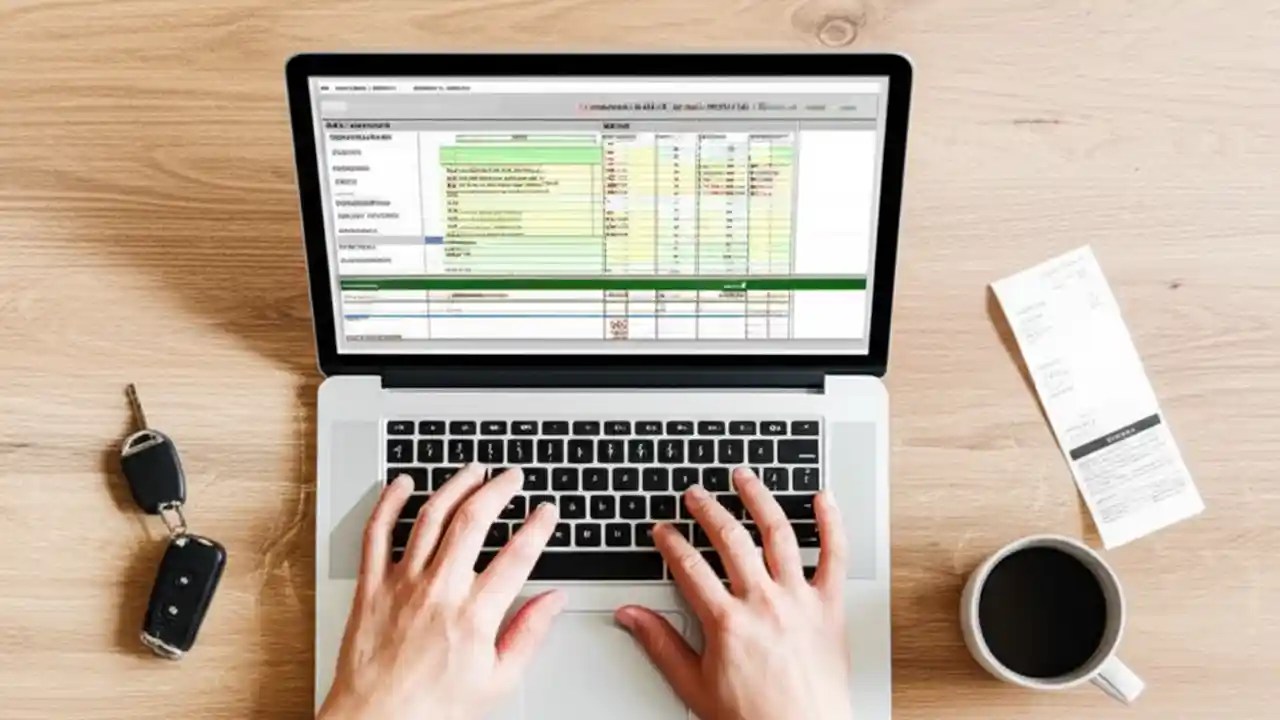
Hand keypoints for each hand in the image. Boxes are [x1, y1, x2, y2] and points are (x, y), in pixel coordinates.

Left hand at [319, 464, 563, 719]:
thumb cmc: (432, 711)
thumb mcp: (498, 682)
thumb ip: (529, 634)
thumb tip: (554, 601)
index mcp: (475, 615)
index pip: (518, 555)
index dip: (537, 526)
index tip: (546, 511)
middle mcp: (439, 590)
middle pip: (474, 520)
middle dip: (499, 489)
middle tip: (512, 477)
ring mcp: (402, 583)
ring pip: (431, 516)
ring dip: (455, 485)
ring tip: (473, 471)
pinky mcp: (371, 586)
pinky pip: (377, 533)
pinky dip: (389, 503)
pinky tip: (402, 484)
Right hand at [616, 468, 851, 719]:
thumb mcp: (694, 685)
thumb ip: (660, 644)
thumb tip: (630, 616)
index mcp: (727, 622)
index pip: (689, 567)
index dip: (671, 543)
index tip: (663, 531)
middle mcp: (763, 603)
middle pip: (730, 540)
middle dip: (708, 510)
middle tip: (696, 494)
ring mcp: (799, 600)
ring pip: (778, 534)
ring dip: (758, 499)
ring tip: (744, 478)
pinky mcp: (830, 606)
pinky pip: (835, 555)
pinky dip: (831, 523)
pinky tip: (823, 498)